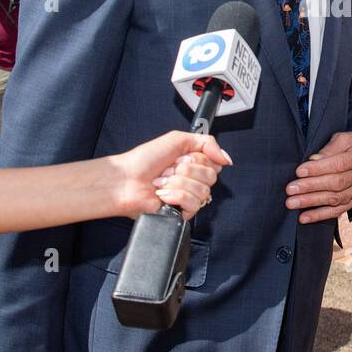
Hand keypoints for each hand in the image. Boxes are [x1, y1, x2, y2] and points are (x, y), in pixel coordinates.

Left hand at [114, 131, 232, 217]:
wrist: (126, 180)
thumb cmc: (144, 160)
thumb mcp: (177, 139)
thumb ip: (207, 143)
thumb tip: (226, 158)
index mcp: (193, 164)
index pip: (215, 163)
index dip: (199, 159)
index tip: (181, 157)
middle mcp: (192, 180)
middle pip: (211, 177)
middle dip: (187, 170)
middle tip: (169, 169)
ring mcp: (187, 197)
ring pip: (202, 190)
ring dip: (178, 183)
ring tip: (162, 182)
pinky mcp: (182, 212)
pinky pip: (193, 204)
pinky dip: (176, 195)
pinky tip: (163, 195)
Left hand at [285, 131, 351, 223]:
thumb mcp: (345, 138)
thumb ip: (330, 149)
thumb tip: (313, 161)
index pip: (340, 164)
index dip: (319, 169)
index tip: (299, 172)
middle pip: (337, 183)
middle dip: (311, 187)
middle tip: (291, 190)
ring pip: (336, 199)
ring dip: (312, 202)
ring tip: (292, 203)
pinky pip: (339, 210)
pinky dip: (320, 215)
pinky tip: (304, 217)